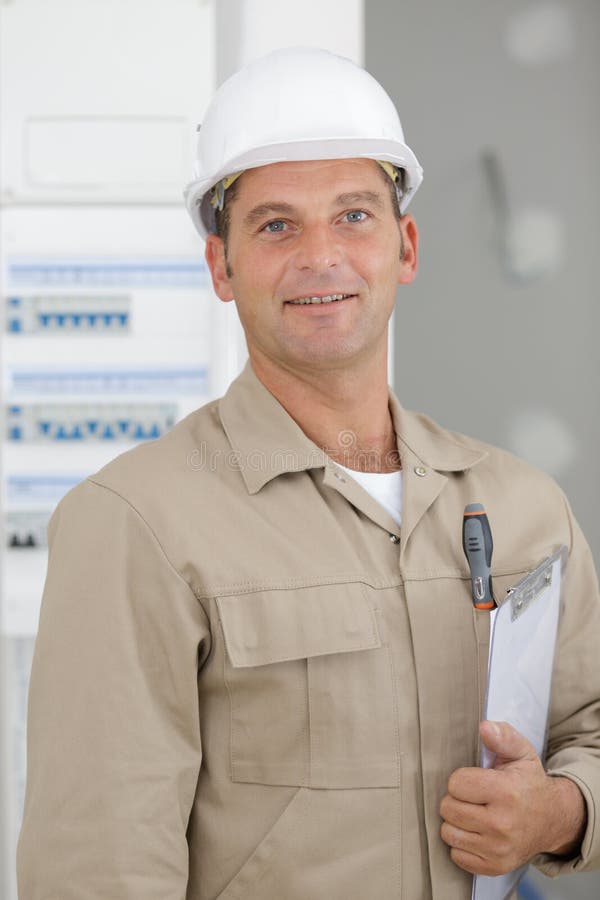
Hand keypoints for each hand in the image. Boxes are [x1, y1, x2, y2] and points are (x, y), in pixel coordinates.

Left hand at [439, 721, 585, 875]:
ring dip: (456, 822)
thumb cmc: (529, 783)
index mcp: (506, 792)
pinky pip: (457, 855)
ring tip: (473, 814)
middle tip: (474, 798)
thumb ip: (502, 737)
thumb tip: (484, 726)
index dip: (461, 779)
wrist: (552, 819)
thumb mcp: (521, 753)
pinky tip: (477, 833)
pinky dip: (462, 843)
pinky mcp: (494, 867)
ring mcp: (498, 849)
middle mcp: (502, 824)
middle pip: (448, 808)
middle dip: (456, 799)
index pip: (456, 784)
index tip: (475, 780)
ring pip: (448, 833)